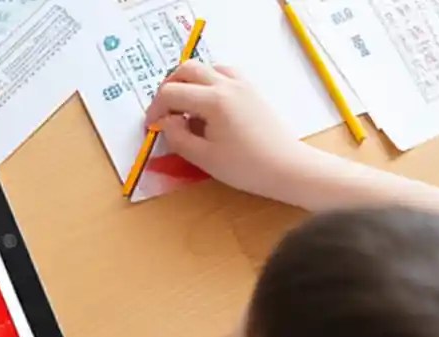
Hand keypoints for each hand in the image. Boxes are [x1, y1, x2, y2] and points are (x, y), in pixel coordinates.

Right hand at [144, 62, 313, 199]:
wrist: (286, 167)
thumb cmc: (245, 167)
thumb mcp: (203, 158)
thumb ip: (178, 137)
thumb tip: (166, 122)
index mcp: (213, 100)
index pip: (171, 93)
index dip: (155, 109)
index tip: (152, 126)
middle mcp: (227, 84)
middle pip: (186, 69)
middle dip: (169, 87)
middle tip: (164, 111)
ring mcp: (242, 83)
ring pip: (206, 67)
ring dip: (189, 82)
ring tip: (185, 107)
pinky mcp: (251, 89)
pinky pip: (224, 73)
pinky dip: (209, 81)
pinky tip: (208, 103)